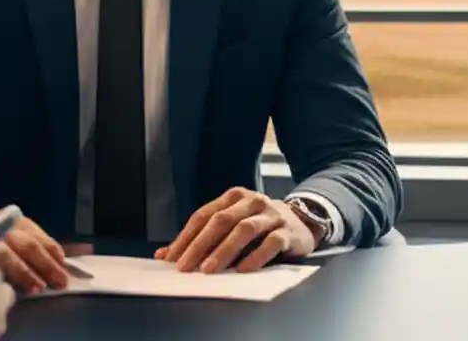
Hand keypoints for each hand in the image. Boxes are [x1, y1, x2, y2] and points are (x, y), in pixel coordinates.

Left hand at [154, 187, 317, 272]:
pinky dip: (255, 257)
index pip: (204, 215)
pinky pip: (271, 243)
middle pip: (221, 221)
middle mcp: (252, 202)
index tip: (171, 258)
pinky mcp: (288, 231)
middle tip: (185, 267)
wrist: (302, 222)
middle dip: (200, 245)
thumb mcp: (231, 226)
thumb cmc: (259, 227)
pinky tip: (242, 270)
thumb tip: (164, 255)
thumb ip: (201, 238)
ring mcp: (271, 215)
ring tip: (209, 270)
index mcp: (233, 197)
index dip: (186, 237)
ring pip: (244, 230)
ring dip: (224, 250)